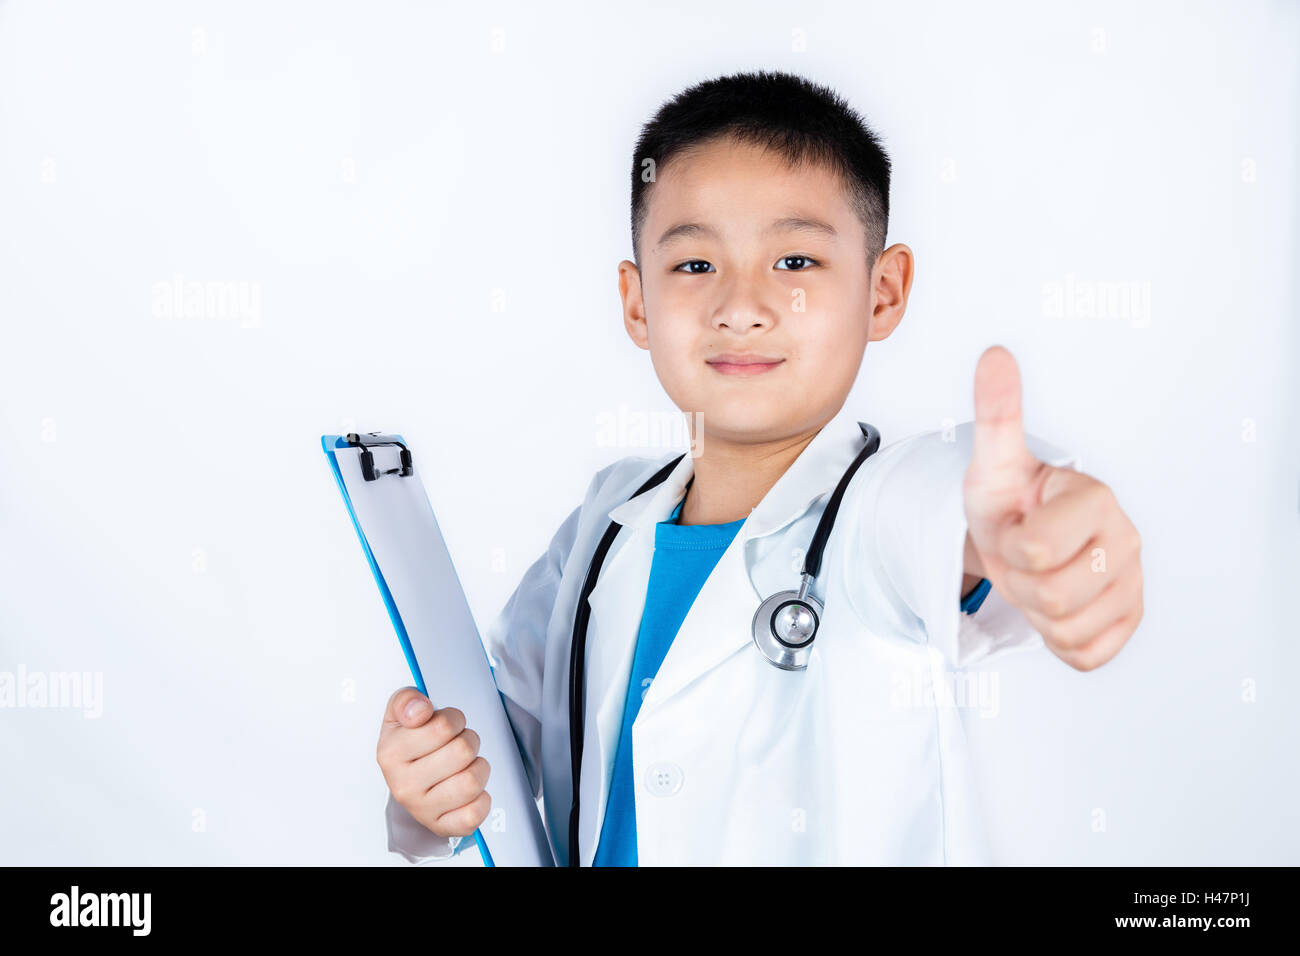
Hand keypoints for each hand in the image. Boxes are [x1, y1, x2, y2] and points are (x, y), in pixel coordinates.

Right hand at [377, 687, 491, 837]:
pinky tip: (468, 791)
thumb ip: (407, 700)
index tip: (445, 725)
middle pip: (463, 751)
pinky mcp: (441, 827)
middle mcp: (403, 785)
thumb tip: (419, 710)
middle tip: (457, 744)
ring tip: (464, 765)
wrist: (408, 779)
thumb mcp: (401, 714)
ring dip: (477, 767)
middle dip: (468, 741)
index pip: (444, 726)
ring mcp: (422, 809)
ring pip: (472, 781)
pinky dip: (480, 799)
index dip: (454, 719)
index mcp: (391, 753)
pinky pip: (474, 814)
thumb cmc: (410, 744)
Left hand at [961, 346, 1142, 670]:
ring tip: (1036, 574)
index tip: (1016, 523)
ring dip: (1034, 611)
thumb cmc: (1009, 499)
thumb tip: (994, 355)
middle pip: (1050, 596)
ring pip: (1063, 629)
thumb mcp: (993, 462)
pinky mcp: (1128, 621)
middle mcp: (1127, 541)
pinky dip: (1056, 638)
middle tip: (1022, 554)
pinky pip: (1082, 654)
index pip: (1037, 550)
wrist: (1018, 536)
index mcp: (1097, 498)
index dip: (1011, 545)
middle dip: (1020, 579)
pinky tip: (1055, 602)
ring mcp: (1133, 584)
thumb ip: (996, 413)